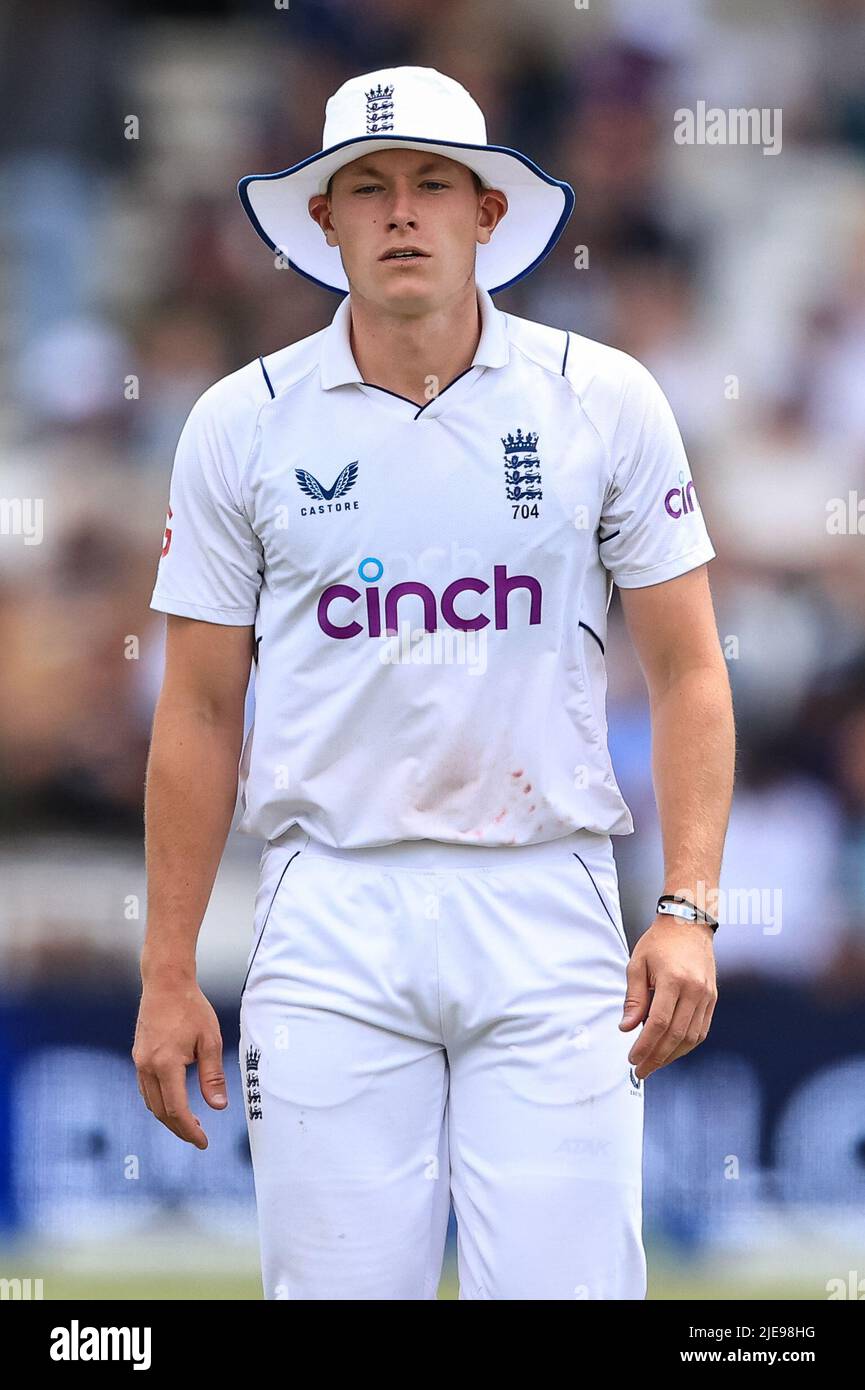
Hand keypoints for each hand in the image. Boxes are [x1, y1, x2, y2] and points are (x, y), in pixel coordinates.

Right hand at [132, 979, 227, 1147]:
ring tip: (190, 1123)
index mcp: (166, 1064)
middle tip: (198, 1138)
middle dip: (179, 1129)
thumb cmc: (191, 1008)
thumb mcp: (210, 1040)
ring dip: (168, 1117)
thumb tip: (218, 1107)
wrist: (165, 983)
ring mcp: (139, 1062)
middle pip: (160, 1111)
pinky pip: (146, 1089)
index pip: (176, 1110)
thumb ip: (213, 1076)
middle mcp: (147, 1066)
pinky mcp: (138, 1056)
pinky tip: (175, 1101)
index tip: (203, 1142)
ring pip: (151, 1102)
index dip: (190, 1130)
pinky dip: (160, 1102)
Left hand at [619, 915, 717, 1080]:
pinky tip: (672, 1050)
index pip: (659, 1023)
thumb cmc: (660, 942)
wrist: (688, 925)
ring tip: (654, 1063)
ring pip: (691, 1037)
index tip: (633, 1058)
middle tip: (641, 1070)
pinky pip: (701, 1030)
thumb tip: (627, 1028)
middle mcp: (694, 990)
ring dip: (672, 1055)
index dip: (645, 1045)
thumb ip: (634, 999)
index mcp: (674, 980)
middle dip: (657, 1057)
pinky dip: (686, 1045)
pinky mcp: (713, 999)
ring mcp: (707, 996)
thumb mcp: (637, 964)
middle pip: (676, 1035)